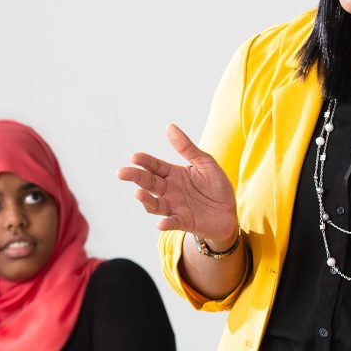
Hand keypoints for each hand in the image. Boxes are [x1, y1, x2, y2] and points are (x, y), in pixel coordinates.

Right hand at [118, 124, 239, 246]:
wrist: (229, 212)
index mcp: (173, 174)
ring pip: (155, 204)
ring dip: (146, 200)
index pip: (155, 166)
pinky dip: (166, 224)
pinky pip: (172, 222)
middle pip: (148, 183)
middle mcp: (169, 191)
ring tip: (138, 193)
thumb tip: (169, 126)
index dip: (144, 162)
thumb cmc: (216, 187)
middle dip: (135, 177)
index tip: (134, 157)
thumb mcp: (205, 163)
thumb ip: (187, 148)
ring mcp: (175, 207)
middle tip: (122, 172)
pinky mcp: (184, 222)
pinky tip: (161, 224)